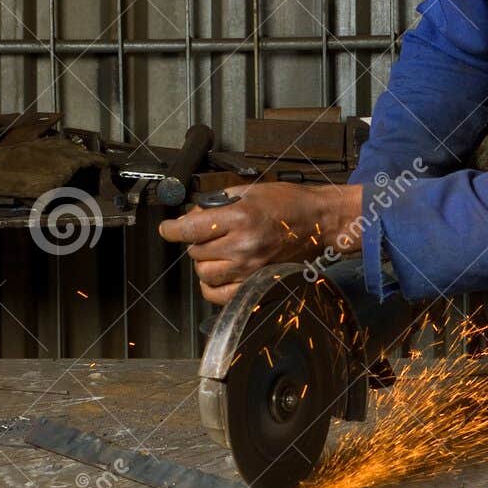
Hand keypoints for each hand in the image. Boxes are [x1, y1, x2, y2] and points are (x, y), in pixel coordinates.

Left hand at [158, 182, 364, 304]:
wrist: (319, 222)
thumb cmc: (287, 203)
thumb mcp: (249, 190)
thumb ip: (217, 203)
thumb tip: (191, 215)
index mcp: (240, 217)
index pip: (190, 229)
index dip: (172, 229)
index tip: (167, 229)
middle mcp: (243, 245)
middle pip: (195, 252)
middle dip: (197, 242)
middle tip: (211, 234)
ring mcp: (250, 269)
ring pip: (204, 274)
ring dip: (205, 263)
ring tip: (218, 252)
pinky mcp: (257, 284)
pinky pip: (219, 296)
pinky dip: (212, 287)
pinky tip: (219, 274)